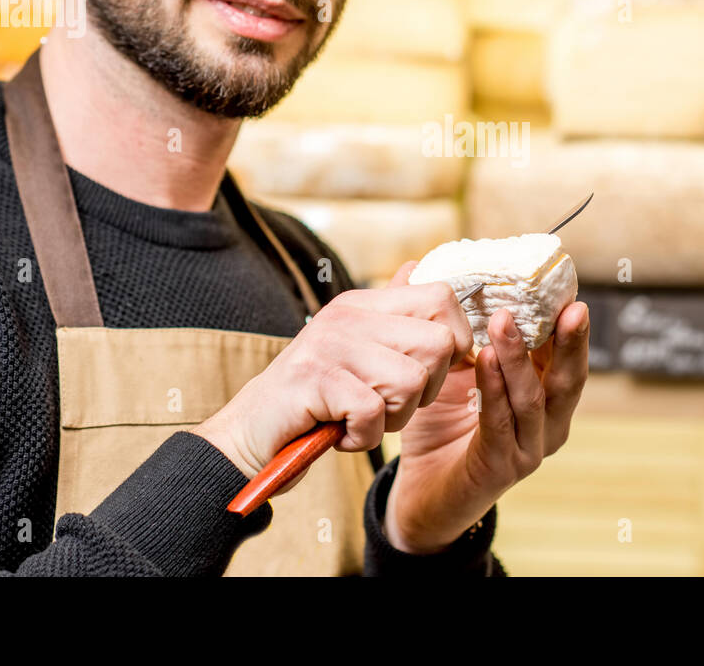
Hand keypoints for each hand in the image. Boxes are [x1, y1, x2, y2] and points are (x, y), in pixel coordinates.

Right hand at [192, 281, 472, 496]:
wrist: (250, 433)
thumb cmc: (315, 399)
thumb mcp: (358, 351)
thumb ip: (392, 316)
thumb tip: (420, 268)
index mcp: (363, 305)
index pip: (442, 298)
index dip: (453, 342)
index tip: (428, 373)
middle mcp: (347, 316)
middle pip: (438, 344)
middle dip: (426, 389)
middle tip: (388, 403)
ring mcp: (329, 344)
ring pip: (412, 382)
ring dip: (392, 418)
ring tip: (359, 419)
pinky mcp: (313, 379)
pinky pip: (372, 411)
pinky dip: (362, 436)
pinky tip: (340, 433)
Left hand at [384, 261, 589, 553]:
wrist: (421, 491)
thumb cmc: (439, 423)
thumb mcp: (445, 365)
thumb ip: (437, 319)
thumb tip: (416, 265)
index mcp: (543, 394)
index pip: (565, 354)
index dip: (570, 322)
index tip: (568, 286)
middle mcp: (547, 422)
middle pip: (568, 377)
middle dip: (571, 340)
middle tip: (571, 306)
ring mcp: (528, 447)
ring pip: (533, 399)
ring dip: (520, 358)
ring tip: (506, 322)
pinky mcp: (501, 467)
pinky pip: (501, 423)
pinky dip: (495, 391)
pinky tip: (485, 362)